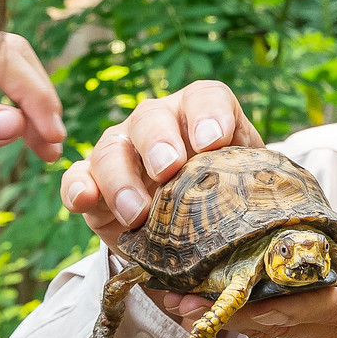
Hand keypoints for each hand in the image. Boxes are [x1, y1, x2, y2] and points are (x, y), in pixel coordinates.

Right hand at [60, 80, 262, 245]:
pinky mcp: (92, 182)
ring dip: (121, 178)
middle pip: (151, 117)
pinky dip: (78, 187)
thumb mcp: (243, 197)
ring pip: (112, 148)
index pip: (205, 98)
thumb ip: (250, 202)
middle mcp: (157, 125)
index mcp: (201, 117)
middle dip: (159, 142)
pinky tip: (84, 200)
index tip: (214, 141)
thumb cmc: (222, 205)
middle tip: (168, 169)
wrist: (189, 236)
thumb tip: (259, 239)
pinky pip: (77, 177)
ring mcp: (121, 150)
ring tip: (137, 213)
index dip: (209, 114)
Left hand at [160, 176, 336, 337]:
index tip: (232, 288)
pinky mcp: (298, 336)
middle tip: (163, 281)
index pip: (315, 304)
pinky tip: (172, 284)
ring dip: (202, 302)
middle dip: (213, 299)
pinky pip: (250, 319)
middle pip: (262, 312)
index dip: (272, 298)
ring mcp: (308, 336)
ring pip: (247, 318)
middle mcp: (326, 326)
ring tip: (150, 278)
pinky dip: (214, 304)